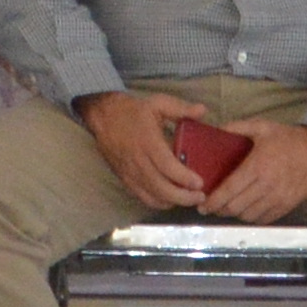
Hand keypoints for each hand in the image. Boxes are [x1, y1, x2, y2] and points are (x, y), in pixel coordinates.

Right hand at [83, 89, 218, 213]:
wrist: (104, 117)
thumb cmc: (134, 111)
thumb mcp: (158, 103)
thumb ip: (181, 108)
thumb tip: (203, 110)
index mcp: (148, 141)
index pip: (166, 165)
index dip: (183, 177)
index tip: (199, 183)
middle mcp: (138, 161)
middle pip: (161, 187)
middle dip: (183, 196)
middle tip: (200, 196)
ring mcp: (130, 173)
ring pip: (152, 196)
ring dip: (173, 202)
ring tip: (190, 199)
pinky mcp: (125, 180)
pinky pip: (143, 197)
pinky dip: (159, 203)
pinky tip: (172, 200)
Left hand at [199, 113, 306, 225]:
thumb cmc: (290, 138)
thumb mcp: (263, 126)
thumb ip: (238, 128)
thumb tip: (216, 130)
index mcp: (257, 166)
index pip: (229, 190)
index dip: (213, 201)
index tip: (202, 205)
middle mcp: (267, 185)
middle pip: (236, 207)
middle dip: (219, 210)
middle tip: (211, 207)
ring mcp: (278, 198)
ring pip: (248, 216)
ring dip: (235, 215)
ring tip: (227, 208)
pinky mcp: (288, 206)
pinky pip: (264, 219)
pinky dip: (252, 218)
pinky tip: (246, 211)